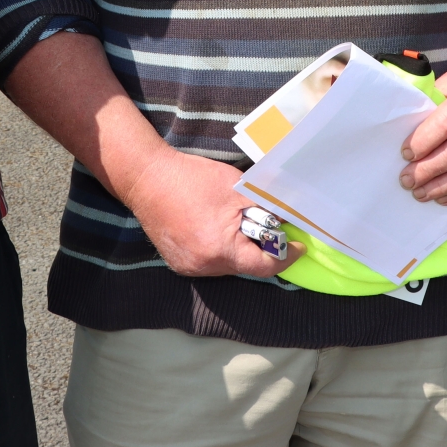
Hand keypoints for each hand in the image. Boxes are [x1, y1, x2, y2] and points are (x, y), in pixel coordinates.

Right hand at [119, 146, 305, 278]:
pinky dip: (220, 249)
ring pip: (228, 265)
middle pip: (246, 266)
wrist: (147, 179)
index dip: (287, 257)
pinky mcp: (178, 263)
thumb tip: (288, 218)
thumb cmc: (192, 179)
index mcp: (222, 250)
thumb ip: (266, 207)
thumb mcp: (237, 188)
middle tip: (272, 228)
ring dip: (239, 249)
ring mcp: (189, 267)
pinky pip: (209, 262)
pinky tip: (216, 228)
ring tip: (239, 223)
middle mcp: (205, 266)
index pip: (265, 266)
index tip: (299, 246)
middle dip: (261, 248)